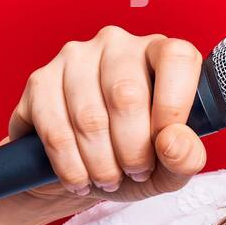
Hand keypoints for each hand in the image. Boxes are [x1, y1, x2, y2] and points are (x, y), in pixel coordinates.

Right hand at [0, 25, 208, 220]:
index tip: (165, 146)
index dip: (174, 107)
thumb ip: (186, 157)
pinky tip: (80, 179)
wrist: (83, 172)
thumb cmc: (137, 159)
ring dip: (101, 163)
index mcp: (162, 53)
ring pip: (89, 117)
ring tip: (109, 180)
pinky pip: (55, 129)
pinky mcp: (39, 81)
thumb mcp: (171, 168)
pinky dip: (70, 165)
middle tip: (136, 173)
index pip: (176, 58)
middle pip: (127, 95)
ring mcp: (75, 58)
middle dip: (133, 150)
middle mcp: (118, 44)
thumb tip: (172, 140)